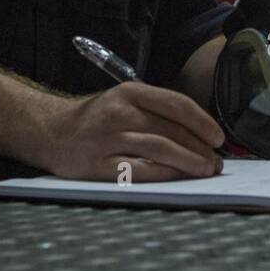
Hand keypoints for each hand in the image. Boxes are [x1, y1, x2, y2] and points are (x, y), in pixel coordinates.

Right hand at [40, 82, 224, 181]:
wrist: (50, 132)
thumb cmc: (97, 118)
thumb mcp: (125, 101)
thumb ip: (157, 111)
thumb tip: (200, 132)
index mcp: (130, 92)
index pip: (176, 104)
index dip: (203, 122)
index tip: (219, 137)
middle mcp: (119, 113)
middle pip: (172, 129)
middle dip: (200, 147)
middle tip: (217, 161)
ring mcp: (108, 139)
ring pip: (160, 149)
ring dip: (189, 161)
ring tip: (206, 170)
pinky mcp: (99, 165)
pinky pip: (140, 170)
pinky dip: (165, 174)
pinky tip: (179, 178)